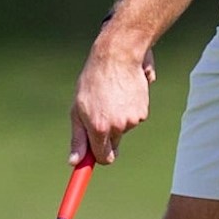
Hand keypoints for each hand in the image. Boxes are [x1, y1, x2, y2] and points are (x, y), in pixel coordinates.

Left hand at [70, 45, 152, 165]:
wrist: (117, 56)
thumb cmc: (92, 81)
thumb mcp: (78, 109)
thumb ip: (78, 138)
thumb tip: (75, 162)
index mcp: (99, 128)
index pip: (103, 158)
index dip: (99, 157)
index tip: (95, 157)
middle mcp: (118, 127)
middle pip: (113, 145)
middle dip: (106, 136)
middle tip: (100, 115)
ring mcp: (132, 120)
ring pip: (123, 130)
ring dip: (117, 119)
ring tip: (111, 97)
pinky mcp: (143, 112)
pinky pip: (133, 119)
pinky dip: (128, 111)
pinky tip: (123, 94)